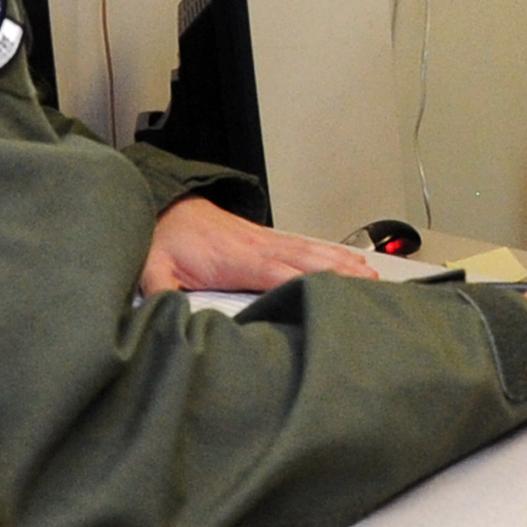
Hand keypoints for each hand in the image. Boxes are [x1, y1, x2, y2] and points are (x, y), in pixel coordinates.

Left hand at [141, 197, 378, 295]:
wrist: (162, 203)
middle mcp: (258, 246)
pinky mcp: (266, 238)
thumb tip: (168, 322)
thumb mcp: (153, 272)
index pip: (281, 273)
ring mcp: (265, 240)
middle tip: (373, 290)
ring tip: (374, 278)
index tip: (337, 297)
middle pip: (309, 261)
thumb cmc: (162, 240)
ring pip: (313, 251)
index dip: (310, 284)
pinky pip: (306, 245)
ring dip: (344, 263)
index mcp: (236, 259)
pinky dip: (333, 253)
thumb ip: (162, 297)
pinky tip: (351, 260)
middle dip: (341, 275)